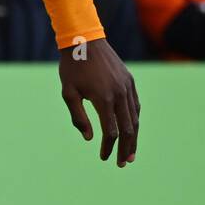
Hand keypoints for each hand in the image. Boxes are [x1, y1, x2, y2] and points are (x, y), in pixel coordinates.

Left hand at [59, 37, 139, 166]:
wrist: (85, 41)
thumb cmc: (72, 68)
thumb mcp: (68, 93)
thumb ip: (78, 117)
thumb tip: (89, 138)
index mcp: (104, 99)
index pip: (111, 131)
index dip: (108, 147)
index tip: (103, 157)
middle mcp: (120, 94)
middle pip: (128, 129)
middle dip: (126, 148)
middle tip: (122, 163)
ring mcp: (127, 87)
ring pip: (135, 118)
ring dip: (134, 137)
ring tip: (130, 153)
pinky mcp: (130, 81)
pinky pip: (136, 105)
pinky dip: (135, 120)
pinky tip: (132, 129)